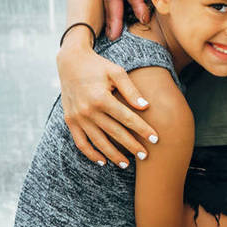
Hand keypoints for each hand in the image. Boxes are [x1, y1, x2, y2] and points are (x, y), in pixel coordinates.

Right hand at [56, 38, 157, 166]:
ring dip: (113, 155)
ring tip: (127, 164)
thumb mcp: (116, 72)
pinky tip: (103, 161)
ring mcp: (77, 118)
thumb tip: (145, 106)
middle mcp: (88, 111)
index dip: (142, 129)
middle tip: (145, 156)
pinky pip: (80, 143)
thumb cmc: (98, 66)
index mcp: (101, 98)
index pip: (127, 118)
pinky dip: (91, 154)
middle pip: (114, 133)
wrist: (70, 62)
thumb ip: (130, 90)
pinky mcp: (70, 121)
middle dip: (131, 146)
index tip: (155, 139)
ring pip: (98, 142)